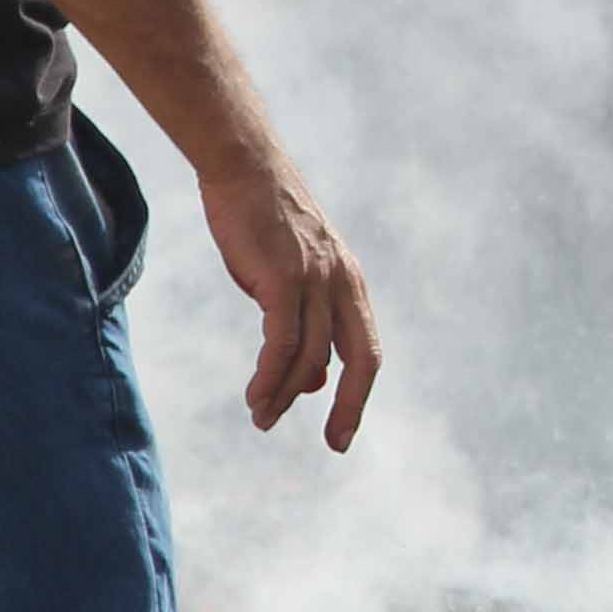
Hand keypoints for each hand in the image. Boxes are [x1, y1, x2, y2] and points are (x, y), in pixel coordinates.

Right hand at [196, 156, 380, 447]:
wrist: (244, 167)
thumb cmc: (263, 222)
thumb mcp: (295, 275)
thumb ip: (309, 322)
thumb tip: (318, 377)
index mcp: (350, 285)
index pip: (368, 351)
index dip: (360, 395)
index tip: (341, 433)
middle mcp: (342, 285)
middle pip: (358, 361)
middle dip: (349, 408)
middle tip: (334, 444)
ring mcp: (316, 280)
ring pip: (310, 357)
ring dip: (285, 395)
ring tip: (263, 417)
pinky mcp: (283, 278)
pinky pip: (281, 342)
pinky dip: (270, 375)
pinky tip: (256, 395)